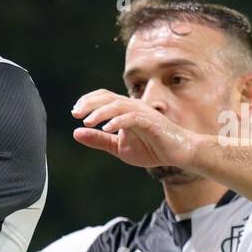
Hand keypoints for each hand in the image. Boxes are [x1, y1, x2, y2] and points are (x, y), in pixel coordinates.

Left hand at [71, 89, 201, 170]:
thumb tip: (75, 133)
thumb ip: (98, 140)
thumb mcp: (119, 147)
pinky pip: (133, 117)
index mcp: (124, 110)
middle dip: (90, 103)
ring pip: (119, 105)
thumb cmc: (150, 148)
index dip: (88, 100)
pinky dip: (119, 121)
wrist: (177, 154)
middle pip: (108, 97)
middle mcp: (133, 107)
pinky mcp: (152, 122)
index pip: (104, 97)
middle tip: (76, 113)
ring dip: (102, 112)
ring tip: (88, 122)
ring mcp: (143, 113)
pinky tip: (107, 129)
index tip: (75, 112)